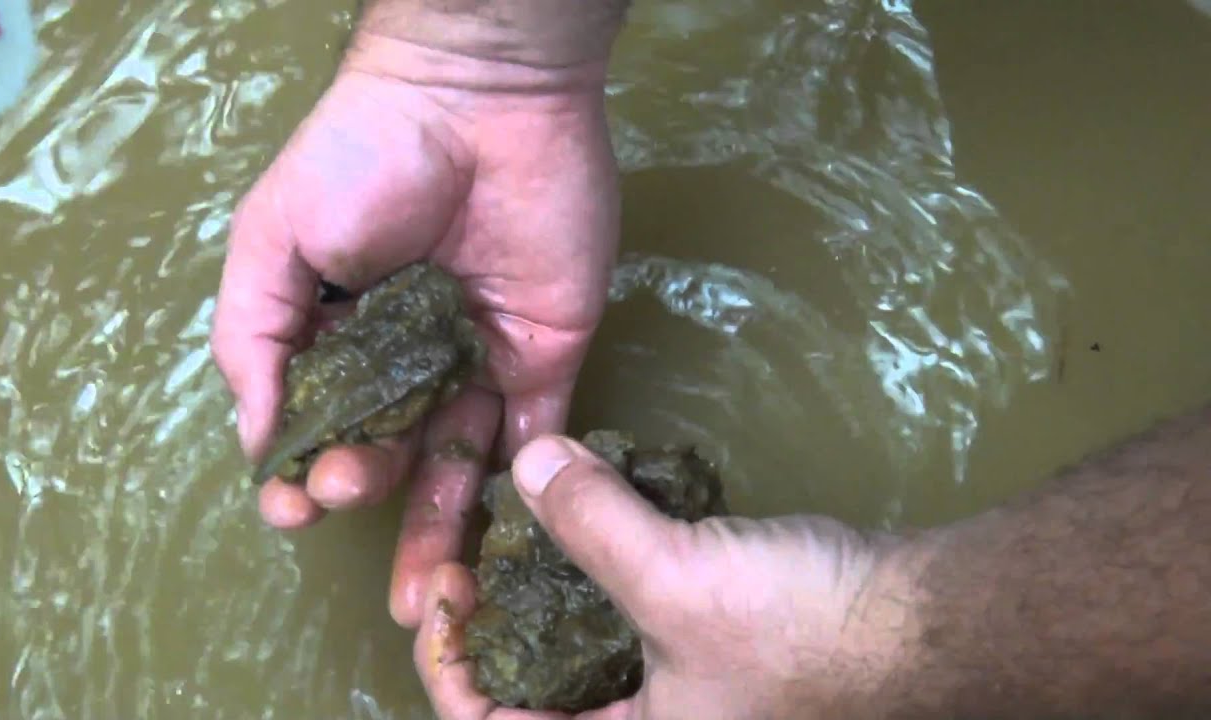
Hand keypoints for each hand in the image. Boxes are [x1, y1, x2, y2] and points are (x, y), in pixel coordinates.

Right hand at [210, 34, 619, 625]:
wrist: (482, 100)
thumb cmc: (362, 157)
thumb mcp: (275, 240)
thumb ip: (256, 339)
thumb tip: (260, 438)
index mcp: (342, 332)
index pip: (321, 422)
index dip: (302, 472)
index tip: (292, 506)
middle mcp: (411, 357)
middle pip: (388, 451)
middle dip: (365, 495)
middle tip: (346, 493)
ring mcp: (480, 359)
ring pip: (458, 461)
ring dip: (437, 529)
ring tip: (425, 591)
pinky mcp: (546, 354)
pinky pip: (535, 435)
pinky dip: (520, 489)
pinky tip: (493, 539)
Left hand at [414, 435, 904, 719]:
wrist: (930, 624)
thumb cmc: (802, 631)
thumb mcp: (679, 579)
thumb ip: (594, 523)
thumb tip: (525, 462)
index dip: (449, 665)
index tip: (443, 590)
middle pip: (532, 696)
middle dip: (493, 627)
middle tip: (474, 558)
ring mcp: (682, 697)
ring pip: (581, 653)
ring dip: (546, 596)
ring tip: (523, 532)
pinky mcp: (712, 655)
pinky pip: (632, 623)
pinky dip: (605, 578)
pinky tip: (598, 522)